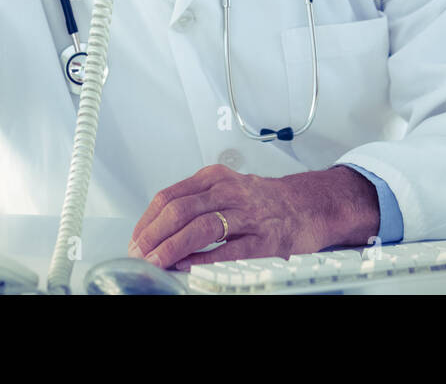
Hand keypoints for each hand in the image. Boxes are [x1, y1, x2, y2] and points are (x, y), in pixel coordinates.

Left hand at [128, 164, 380, 270]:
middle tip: (139, 255)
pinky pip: (229, 250)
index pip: (170, 196)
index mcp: (214, 178)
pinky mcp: (265, 239)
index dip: (147, 221)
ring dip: (173, 247)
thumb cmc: (263, 200)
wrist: (309, 205)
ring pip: (202, 227)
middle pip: (181, 210)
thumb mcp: (226, 188)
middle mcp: (229, 191)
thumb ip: (195, 203)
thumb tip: (156, 229)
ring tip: (157, 263)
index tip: (135, 241)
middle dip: (154, 236)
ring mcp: (248, 214)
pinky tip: (188, 267)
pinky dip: (205, 259)